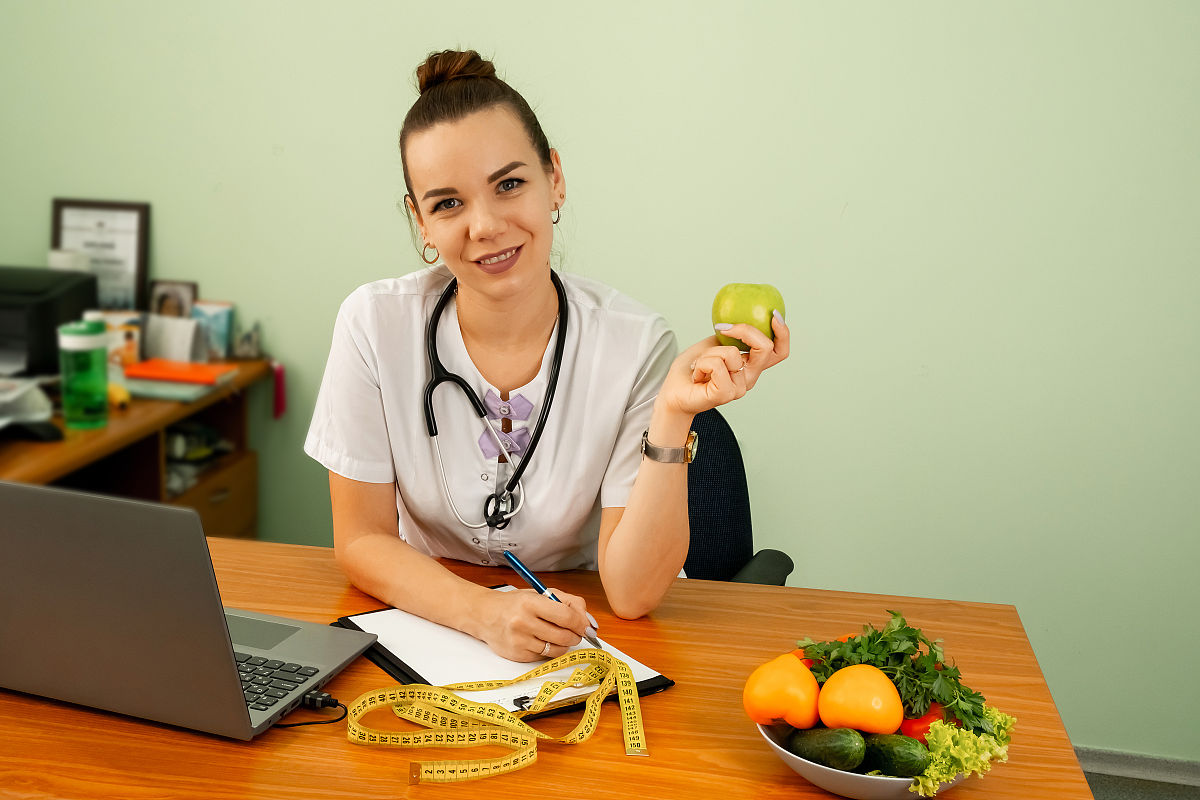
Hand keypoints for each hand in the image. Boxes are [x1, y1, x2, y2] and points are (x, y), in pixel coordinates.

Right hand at [477, 587, 590, 661]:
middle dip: (576, 635)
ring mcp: (520, 641)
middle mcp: (523, 622)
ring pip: (557, 649)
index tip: (585, 625)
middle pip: (565, 636)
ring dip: (564, 644)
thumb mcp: (540, 594)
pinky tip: (542, 641)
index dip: (581, 623)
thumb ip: (569, 602)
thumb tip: (590, 622)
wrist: (484, 615)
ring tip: (559, 635)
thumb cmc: (515, 603)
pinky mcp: (517, 655)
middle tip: (575, 631)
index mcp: (530, 603)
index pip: (567, 616)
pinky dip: (549, 650)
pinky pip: (544, 657)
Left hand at [659, 313, 789, 416]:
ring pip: (732, 353)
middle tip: (722, 328)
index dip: (783, 332)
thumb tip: (740, 315)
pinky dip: (702, 363)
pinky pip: (717, 365)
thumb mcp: (713, 343)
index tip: (773, 314)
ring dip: (710, 352)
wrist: (674, 391)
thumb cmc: (692, 368)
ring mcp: (740, 388)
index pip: (779, 351)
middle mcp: (750, 377)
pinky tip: (697, 374)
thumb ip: (730, 334)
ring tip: (701, 363)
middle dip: (746, 331)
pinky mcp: (726, 394)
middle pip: (766, 348)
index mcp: (751, 365)